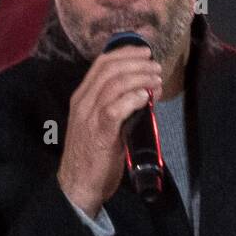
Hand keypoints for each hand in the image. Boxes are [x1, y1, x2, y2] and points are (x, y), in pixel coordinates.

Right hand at [57, 43, 163, 212]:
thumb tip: (143, 94)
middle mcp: (83, 102)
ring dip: (139, 78)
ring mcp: (90, 117)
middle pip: (110, 69)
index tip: (145, 52)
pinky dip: (132, 99)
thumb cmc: (93, 156)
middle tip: (156, 66)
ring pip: (114, 85)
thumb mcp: (101, 125)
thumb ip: (116, 108)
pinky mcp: (100, 133)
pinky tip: (145, 97)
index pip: (101, 64)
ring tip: (156, 80)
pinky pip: (115, 108)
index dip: (125, 53)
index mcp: (82, 97)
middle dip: (136, 62)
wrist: (78, 184)